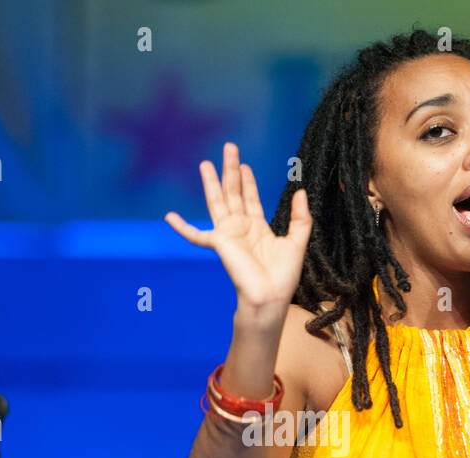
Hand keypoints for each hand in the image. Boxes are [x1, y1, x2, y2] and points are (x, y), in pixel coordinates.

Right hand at [164, 142, 312, 319]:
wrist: (270, 297)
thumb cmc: (283, 276)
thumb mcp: (297, 242)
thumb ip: (300, 218)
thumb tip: (300, 191)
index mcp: (258, 228)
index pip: (250, 199)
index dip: (248, 182)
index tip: (245, 165)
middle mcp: (241, 228)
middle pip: (233, 193)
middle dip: (231, 170)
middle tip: (229, 147)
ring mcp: (228, 235)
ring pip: (218, 202)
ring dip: (212, 183)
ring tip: (206, 164)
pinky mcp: (219, 243)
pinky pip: (196, 235)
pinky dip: (182, 227)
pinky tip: (169, 217)